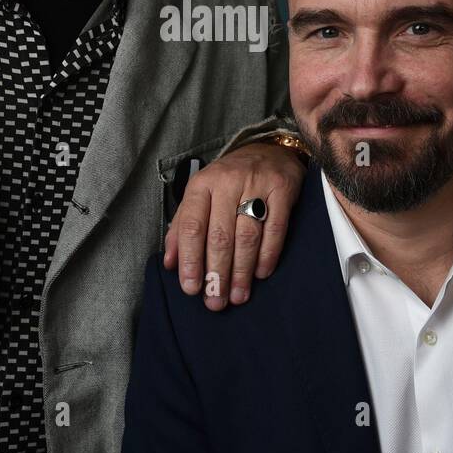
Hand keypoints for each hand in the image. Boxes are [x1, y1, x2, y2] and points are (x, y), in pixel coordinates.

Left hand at [163, 141, 306, 310]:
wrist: (269, 151)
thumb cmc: (228, 181)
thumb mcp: (200, 196)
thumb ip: (182, 228)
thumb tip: (169, 264)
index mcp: (202, 184)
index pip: (192, 226)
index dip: (191, 260)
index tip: (191, 289)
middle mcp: (228, 182)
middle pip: (220, 235)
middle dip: (217, 273)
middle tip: (216, 301)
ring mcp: (257, 184)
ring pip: (247, 235)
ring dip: (242, 271)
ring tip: (238, 296)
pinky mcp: (282, 189)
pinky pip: (275, 228)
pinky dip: (268, 255)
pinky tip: (261, 274)